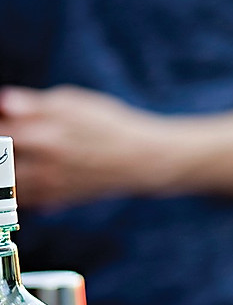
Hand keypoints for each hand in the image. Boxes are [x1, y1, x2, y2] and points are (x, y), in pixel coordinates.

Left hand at [0, 85, 171, 206]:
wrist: (145, 160)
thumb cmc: (111, 126)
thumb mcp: (74, 103)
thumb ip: (34, 104)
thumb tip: (3, 103)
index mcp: (40, 137)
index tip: (4, 120)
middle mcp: (41, 167)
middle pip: (1, 164)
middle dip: (1, 152)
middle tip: (7, 142)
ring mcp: (51, 187)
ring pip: (9, 187)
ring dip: (7, 174)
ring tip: (13, 160)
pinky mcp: (61, 199)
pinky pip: (27, 201)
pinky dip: (18, 192)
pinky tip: (22, 178)